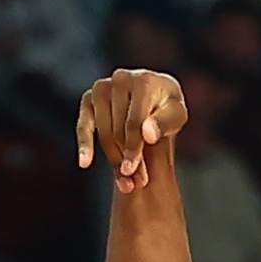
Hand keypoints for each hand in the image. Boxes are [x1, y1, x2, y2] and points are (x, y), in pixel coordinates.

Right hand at [76, 69, 188, 193]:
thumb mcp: (176, 115)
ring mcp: (102, 87)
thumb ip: (164, 124)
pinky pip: (83, 125)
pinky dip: (84, 144)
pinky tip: (84, 163)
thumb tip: (146, 134)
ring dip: (113, 159)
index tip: (138, 174)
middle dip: (127, 159)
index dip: (134, 150)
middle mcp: (120, 79)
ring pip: (103, 132)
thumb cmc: (168, 108)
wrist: (156, 97)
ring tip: (126, 182)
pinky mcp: (89, 99)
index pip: (134, 123)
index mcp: (144, 81)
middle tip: (138, 182)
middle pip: (118, 130)